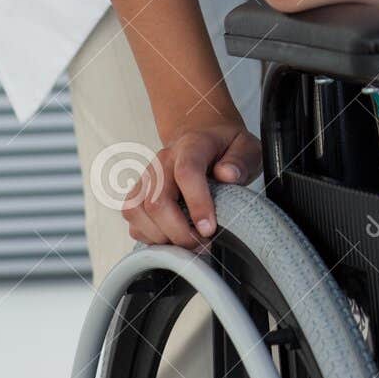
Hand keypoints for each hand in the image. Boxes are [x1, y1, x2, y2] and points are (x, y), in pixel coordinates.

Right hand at [122, 113, 261, 249]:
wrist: (202, 134)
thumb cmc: (225, 146)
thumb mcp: (246, 146)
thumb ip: (240, 159)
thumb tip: (228, 174)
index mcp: (191, 145)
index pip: (187, 172)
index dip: (197, 204)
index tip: (209, 229)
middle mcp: (163, 161)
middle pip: (156, 200)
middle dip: (178, 231)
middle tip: (201, 243)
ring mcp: (147, 176)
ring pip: (137, 211)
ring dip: (161, 236)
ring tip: (188, 242)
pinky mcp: (138, 192)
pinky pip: (132, 219)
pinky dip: (149, 235)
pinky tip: (172, 237)